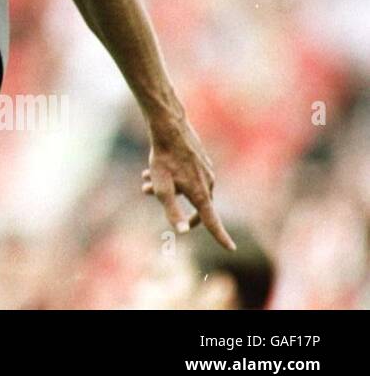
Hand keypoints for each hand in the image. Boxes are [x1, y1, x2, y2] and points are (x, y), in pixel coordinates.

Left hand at [141, 121, 234, 250]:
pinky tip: (150, 168)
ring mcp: (207, 171)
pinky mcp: (201, 161)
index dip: (220, 236)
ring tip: (144, 178)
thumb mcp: (162, 188)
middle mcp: (209, 183)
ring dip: (167, 186)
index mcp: (201, 194)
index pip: (212, 221)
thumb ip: (172, 211)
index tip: (231, 248)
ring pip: (187, 187)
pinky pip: (188, 175)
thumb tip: (183, 231)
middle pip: (194, 204)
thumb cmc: (163, 158)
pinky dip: (172, 176)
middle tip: (149, 194)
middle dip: (172, 203)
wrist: (169, 127)